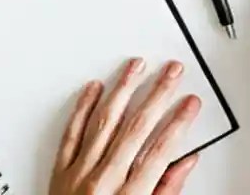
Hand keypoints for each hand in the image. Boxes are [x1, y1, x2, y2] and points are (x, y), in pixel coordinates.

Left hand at [49, 58, 201, 194]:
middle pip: (135, 127)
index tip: (191, 102)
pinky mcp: (58, 172)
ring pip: (103, 121)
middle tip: (172, 72)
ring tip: (135, 67)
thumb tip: (185, 164)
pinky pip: (71, 134)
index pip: (160, 149)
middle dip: (158, 94)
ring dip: (122, 89)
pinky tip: (93, 89)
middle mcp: (102, 181)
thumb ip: (166, 192)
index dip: (179, 121)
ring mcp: (78, 174)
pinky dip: (82, 109)